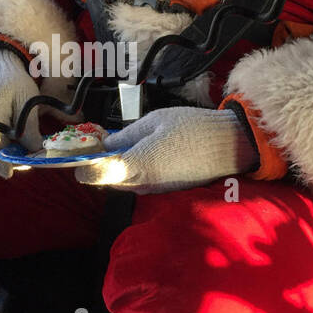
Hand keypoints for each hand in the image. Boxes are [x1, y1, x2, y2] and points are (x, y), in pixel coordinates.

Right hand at [0, 49, 42, 179]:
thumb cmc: (12, 82)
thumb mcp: (27, 101)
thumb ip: (30, 127)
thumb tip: (37, 152)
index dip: (8, 163)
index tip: (26, 166)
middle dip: (15, 158)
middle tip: (35, 149)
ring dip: (10, 153)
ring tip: (27, 139)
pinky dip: (4, 148)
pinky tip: (16, 137)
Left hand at [73, 106, 257, 193]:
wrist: (230, 145)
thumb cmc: (193, 127)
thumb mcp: (155, 121)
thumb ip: (125, 135)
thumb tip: (105, 143)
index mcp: (137, 164)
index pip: (95, 175)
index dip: (81, 164)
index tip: (81, 151)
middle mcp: (142, 183)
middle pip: (105, 180)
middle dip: (97, 163)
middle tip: (97, 141)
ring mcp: (154, 190)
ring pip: (122, 181)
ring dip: (115, 166)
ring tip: (118, 144)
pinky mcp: (164, 191)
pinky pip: (139, 182)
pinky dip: (132, 169)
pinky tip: (140, 151)